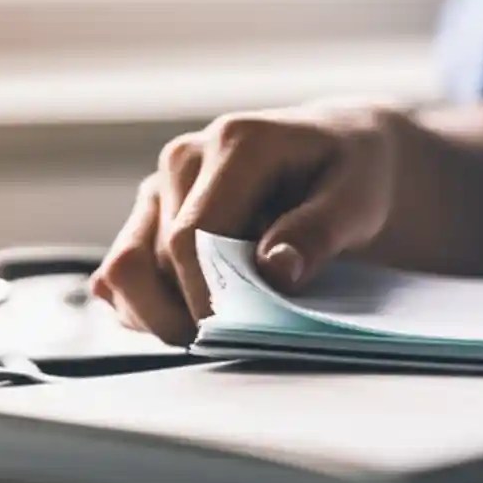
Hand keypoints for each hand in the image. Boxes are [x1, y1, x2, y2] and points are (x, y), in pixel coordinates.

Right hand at [89, 101, 410, 344]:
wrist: (342, 152)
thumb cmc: (354, 173)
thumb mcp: (361, 198)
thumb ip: (319, 231)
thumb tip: (275, 271)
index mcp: (233, 143)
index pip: (192, 237)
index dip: (205, 297)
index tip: (234, 336)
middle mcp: (184, 160)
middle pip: (157, 261)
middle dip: (189, 313)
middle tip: (238, 339)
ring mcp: (161, 189)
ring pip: (125, 270)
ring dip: (160, 315)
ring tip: (216, 331)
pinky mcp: (149, 218)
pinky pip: (121, 276)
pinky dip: (147, 308)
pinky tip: (195, 313)